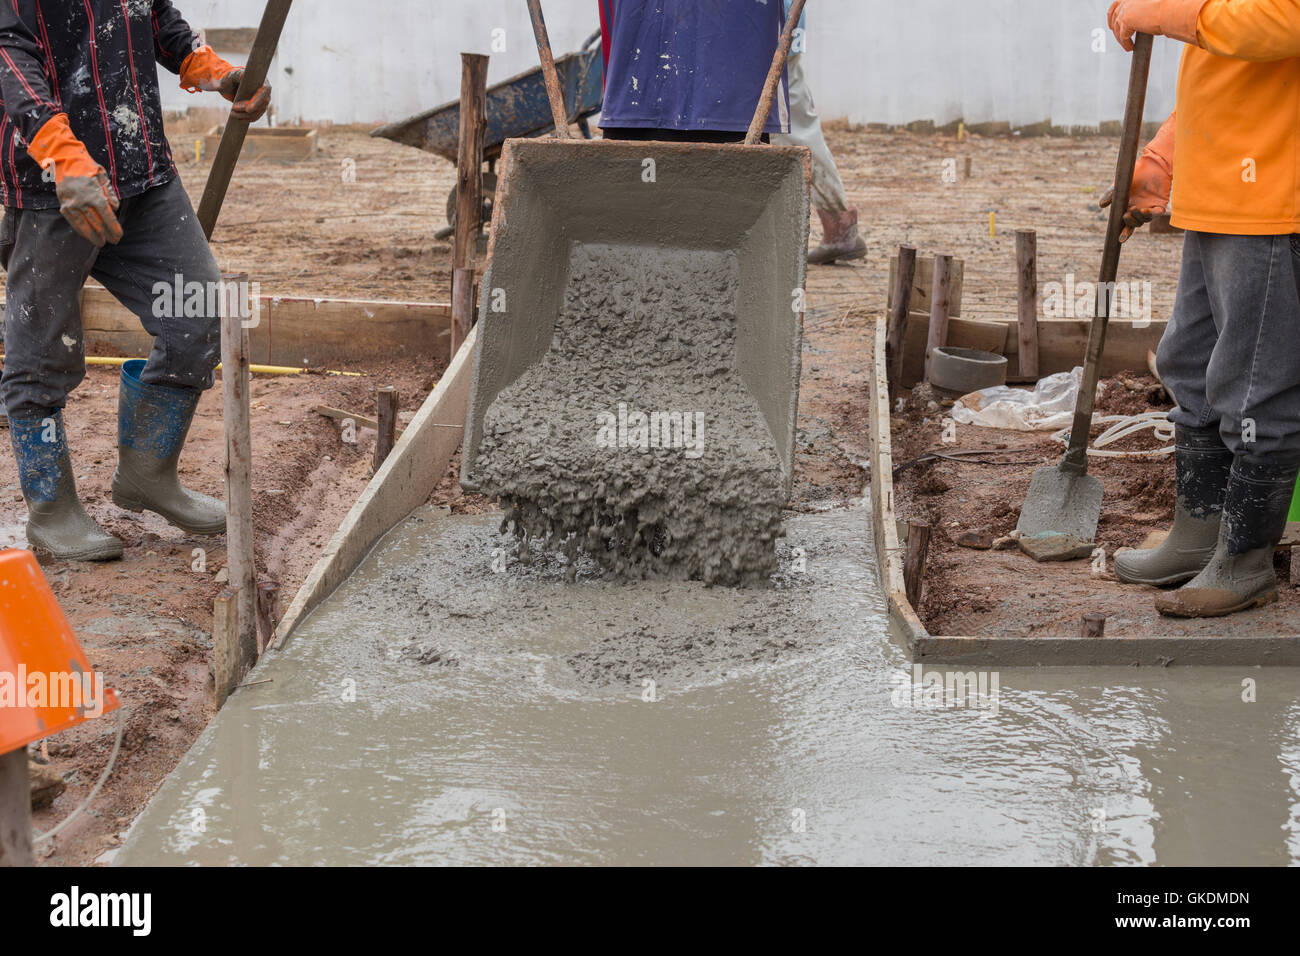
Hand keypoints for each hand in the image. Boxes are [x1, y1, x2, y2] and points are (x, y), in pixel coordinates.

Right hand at [26, 113, 122, 245]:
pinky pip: (73, 222)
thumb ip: (110, 194)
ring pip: (84, 226)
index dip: (114, 228)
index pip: (107, 217)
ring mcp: (71, 205)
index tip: (119, 235)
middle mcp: (82, 202)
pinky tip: (87, 235)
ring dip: (93, 236)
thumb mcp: (103, 178)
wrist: (64, 160)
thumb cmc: (88, 168)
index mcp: (94, 195)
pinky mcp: (63, 205)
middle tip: (114, 241)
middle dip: (107, 234)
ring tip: (100, 242)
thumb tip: (115, 209)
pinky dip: (81, 230)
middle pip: (97, 224)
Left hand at [218, 69, 271, 122]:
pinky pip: (257, 115)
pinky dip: (249, 119)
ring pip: (259, 111)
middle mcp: (264, 90)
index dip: (258, 101)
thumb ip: (236, 75)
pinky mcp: (257, 107)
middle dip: (249, 109)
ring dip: (246, 115)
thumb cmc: (228, 77)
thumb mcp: (231, 75)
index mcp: (260, 80)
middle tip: (234, 108)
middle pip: (262, 104)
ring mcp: (261, 100)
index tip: (248, 109)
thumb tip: (242, 76)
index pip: (264, 92)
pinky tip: (240, 119)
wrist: (226, 84)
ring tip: (233, 113)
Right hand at [1099, 154, 1171, 242]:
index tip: (1120, 240)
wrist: (1152, 164)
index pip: (1126, 224)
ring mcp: (1150, 207)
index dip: (1124, 233)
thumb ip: (1111, 194)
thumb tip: (1101, 205)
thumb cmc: (1135, 173)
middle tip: (1126, 214)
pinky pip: (1157, 214)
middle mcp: (1140, 209)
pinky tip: (1145, 210)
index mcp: (1128, 207)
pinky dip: (1151, 215)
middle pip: (1135, 224)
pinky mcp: (1160, 203)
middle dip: (1130, 223)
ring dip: (1139, 218)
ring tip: (1135, 209)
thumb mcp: (1120, 184)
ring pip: (1145, 220)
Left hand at [1108, 0, 1204, 50]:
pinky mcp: (1126, 21)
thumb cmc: (1167, 8)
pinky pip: (1123, 36)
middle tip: (1119, 37)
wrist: (1170, 10)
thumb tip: (1135, 19)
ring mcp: (1125, 10)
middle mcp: (1126, 0)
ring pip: (1117, 28)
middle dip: (1115, 28)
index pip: (1116, 4)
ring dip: (1121, 39)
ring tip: (1128, 45)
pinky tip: (1130, 47)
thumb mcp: (1150, 4)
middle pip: (1114, 16)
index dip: (1113, 15)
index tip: (1112, 24)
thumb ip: (1140, 9)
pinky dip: (1126, 44)